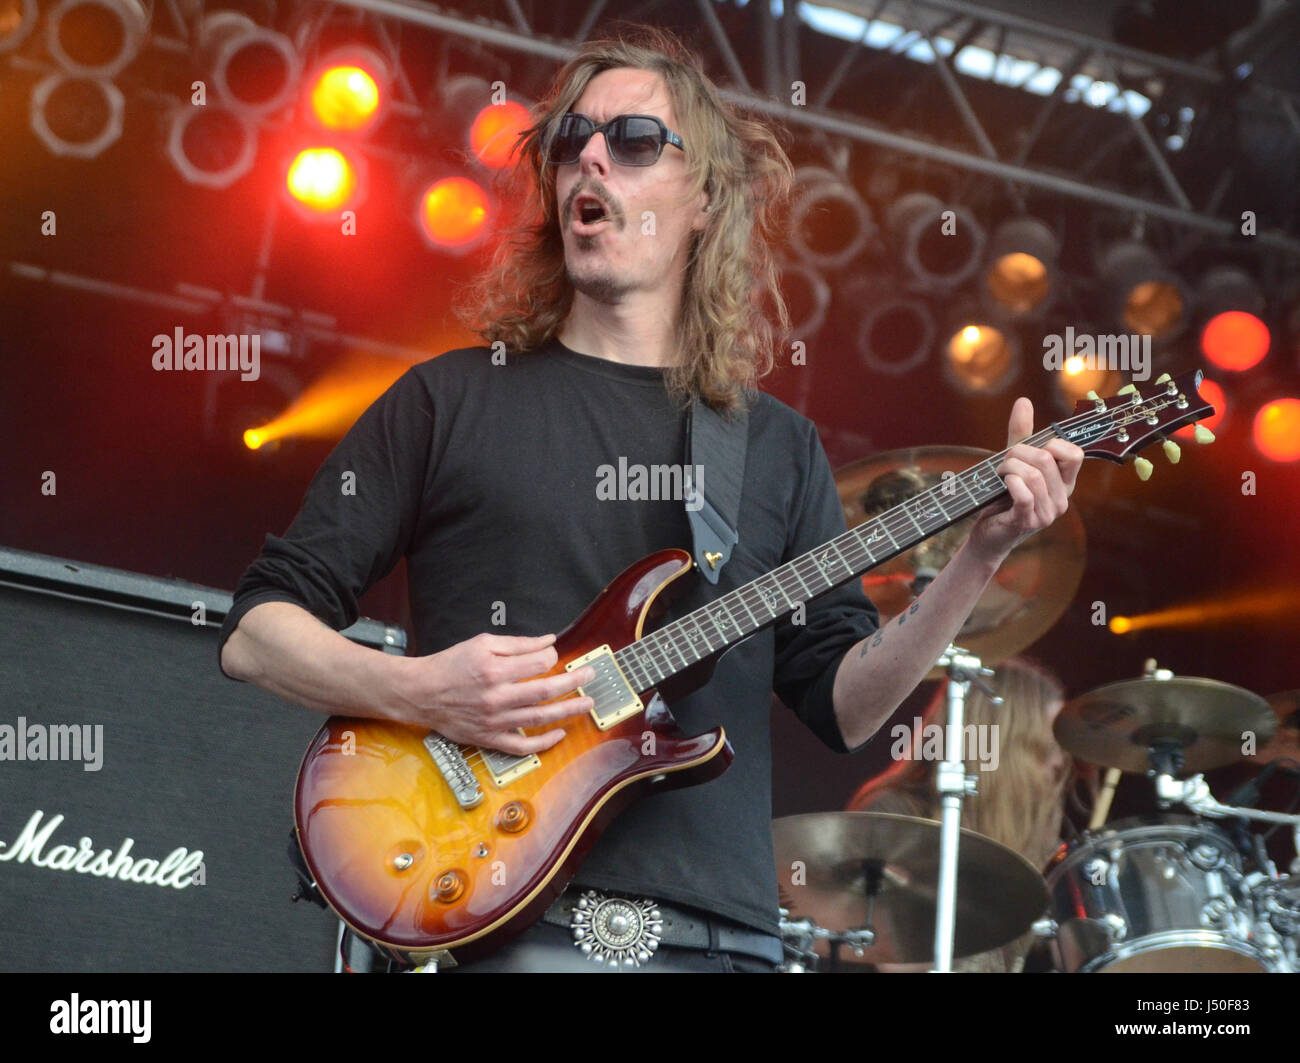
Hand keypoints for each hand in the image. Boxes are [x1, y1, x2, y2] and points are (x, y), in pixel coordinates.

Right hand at [391, 632, 592, 754]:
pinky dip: (542, 743)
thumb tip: (549, 641)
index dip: (552, 657)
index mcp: (494, 670)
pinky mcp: (489, 738)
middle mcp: (496, 697)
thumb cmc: (451, 665)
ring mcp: (494, 720)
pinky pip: (521, 746)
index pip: (537, 664)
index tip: (554, 655)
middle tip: (591, 676)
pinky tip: (560, 734)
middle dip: (572, 683)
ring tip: (587, 703)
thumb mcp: (482, 643)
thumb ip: (518, 644)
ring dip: (567, 711)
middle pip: (544, 691)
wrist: (421, 693)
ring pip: (538, 719)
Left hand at [966, 397, 1083, 565]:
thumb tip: (1024, 401)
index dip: (1051, 444)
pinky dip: (1010, 483)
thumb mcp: (1014, 463)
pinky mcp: (1028, 522)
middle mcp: (1062, 498)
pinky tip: (1004, 483)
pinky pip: (1025, 494)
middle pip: (1046, 459)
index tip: (1028, 448)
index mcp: (1065, 483)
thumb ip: (1021, 434)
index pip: (1075, 454)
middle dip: (1018, 453)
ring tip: (999, 474)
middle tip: (1003, 462)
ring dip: (1008, 468)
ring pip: (1033, 474)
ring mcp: (1047, 513)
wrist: (989, 534)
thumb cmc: (1003, 497)